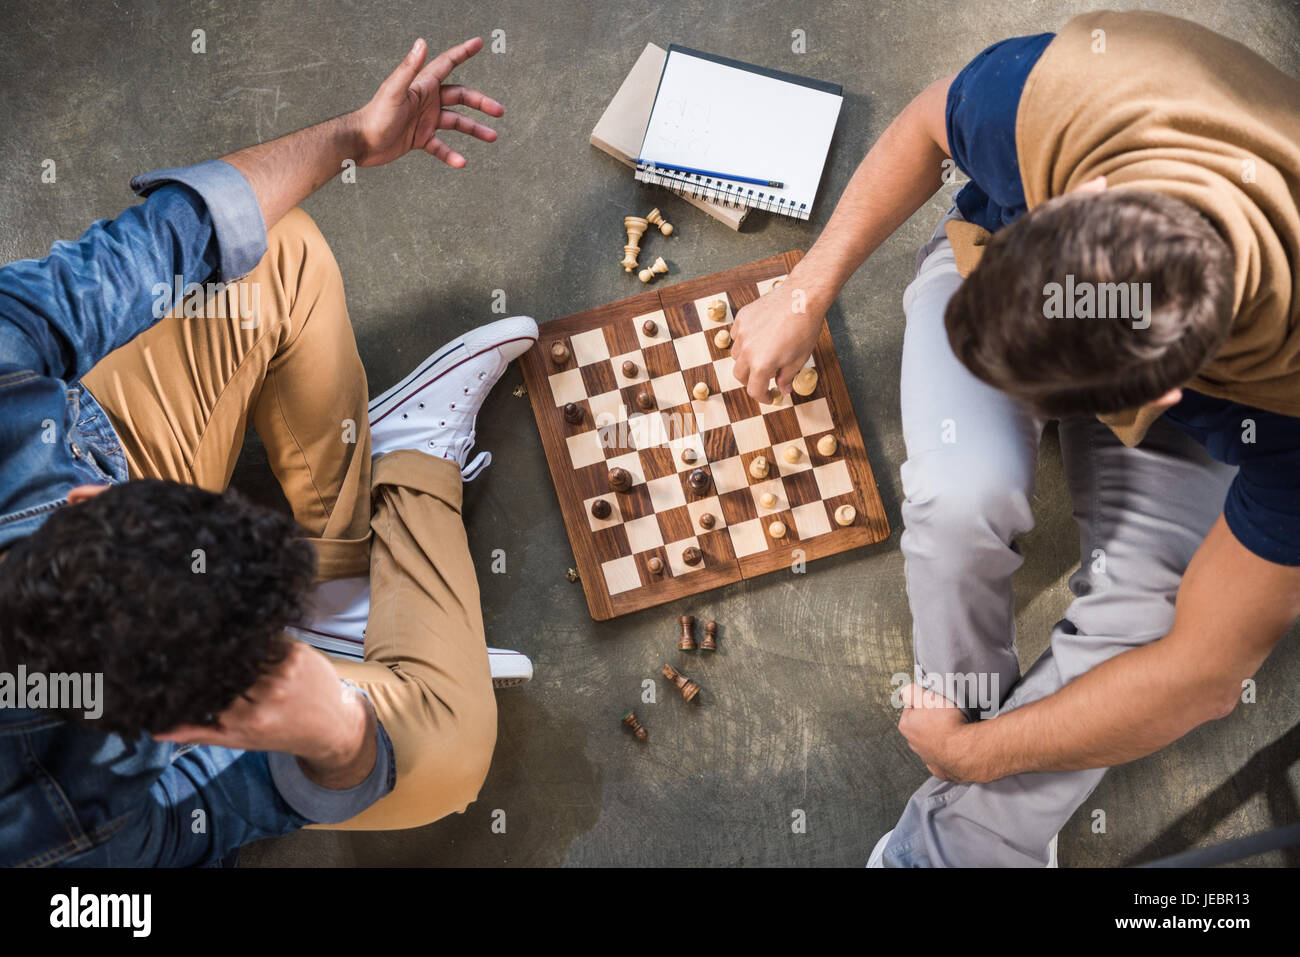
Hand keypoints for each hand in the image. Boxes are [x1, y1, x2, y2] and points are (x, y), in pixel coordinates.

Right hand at [155, 642, 375, 786]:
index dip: (194, 678)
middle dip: (213, 661)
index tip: (181, 670)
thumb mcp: (238, 740)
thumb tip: (156, 729)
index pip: (208, 688)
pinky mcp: (299, 651)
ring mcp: (286, 669)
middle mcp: (268, 692)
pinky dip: (256, 639)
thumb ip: (198, 732)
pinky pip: (267, 639)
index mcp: (248, 718)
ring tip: (222, 645)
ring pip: (245, 650)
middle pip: (226, 666)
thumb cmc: (281, 733)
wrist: (332, 726)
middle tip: (194, 650)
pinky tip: (248, 638)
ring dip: (234, 648)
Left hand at [353, 37, 503, 168]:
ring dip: (474, 129)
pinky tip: (461, 162)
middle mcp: (426, 101)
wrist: (361, 142)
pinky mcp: (420, 138)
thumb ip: (409, 68)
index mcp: (422, 86)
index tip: (478, 43)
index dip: (463, 52)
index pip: (447, 64)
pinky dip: (451, 154)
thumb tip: (422, 43)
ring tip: (492, 136)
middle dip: (481, 103)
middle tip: (499, 111)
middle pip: (460, 97)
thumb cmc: (374, 115)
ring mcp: (424, 120)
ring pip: (456, 122)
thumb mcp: (394, 91)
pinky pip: (441, 146)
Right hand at [730, 279, 824, 403]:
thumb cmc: (804, 328)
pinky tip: (758, 338)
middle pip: (740, 375)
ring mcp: (742, 333)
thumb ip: (786, 377)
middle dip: (751, 380)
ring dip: (746, 360)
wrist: (802, 298)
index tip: (768, 396)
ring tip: (762, 355)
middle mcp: (747, 350)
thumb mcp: (799, 359)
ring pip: (736, 355)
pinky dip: (744, 341)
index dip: (762, 397)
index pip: (754, 390)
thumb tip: (782, 388)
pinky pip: (736, 336)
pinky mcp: (742, 319)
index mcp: (762, 364)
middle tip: (763, 379)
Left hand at [896, 683, 979, 781]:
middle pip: (921, 727)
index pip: (912, 708)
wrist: (966, 750)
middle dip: (932, 720)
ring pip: (932, 743)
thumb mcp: (928, 697)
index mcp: (906, 725)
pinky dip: (950, 753)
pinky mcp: (941, 770)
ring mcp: (927, 759)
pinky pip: (944, 759)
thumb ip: (913, 691)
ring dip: (941, 737)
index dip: (925, 702)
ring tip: (955, 730)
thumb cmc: (947, 723)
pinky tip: (957, 746)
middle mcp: (913, 744)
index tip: (935, 702)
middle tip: (947, 715)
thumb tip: (906, 690)